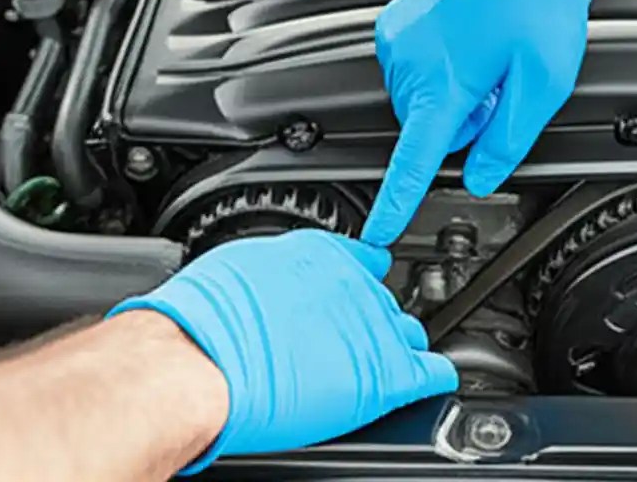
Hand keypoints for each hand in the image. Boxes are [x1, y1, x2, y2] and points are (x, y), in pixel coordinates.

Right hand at [106, 229, 457, 473]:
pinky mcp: (387, 374)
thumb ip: (273, 276)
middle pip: (385, 300)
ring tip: (376, 367)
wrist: (201, 360)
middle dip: (373, 320)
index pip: (364, 259)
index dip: (360, 281)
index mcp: (320, 254)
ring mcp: (374, 327)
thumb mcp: (237, 270)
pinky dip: (435, 377)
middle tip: (346, 342)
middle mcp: (354, 283)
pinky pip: (434, 371)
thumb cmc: (204, 319)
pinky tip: (429, 382)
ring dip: (397, 348)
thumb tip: (269, 286)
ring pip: (409, 334)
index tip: (351, 295)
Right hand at [362, 0, 614, 245]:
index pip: (413, 161)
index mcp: (444, 84)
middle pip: (427, 127)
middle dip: (462, 119)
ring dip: (451, 92)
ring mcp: (397, 40)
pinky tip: (466, 43)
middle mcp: (409, 62)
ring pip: (418, 100)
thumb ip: (507, 139)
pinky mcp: (395, 24)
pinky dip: (437, 69)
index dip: (395, 203)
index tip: (376, 233)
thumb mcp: (541, 84)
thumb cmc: (539, 3)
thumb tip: (480, 176)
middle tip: (498, 86)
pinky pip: (410, 71)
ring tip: (484, 57)